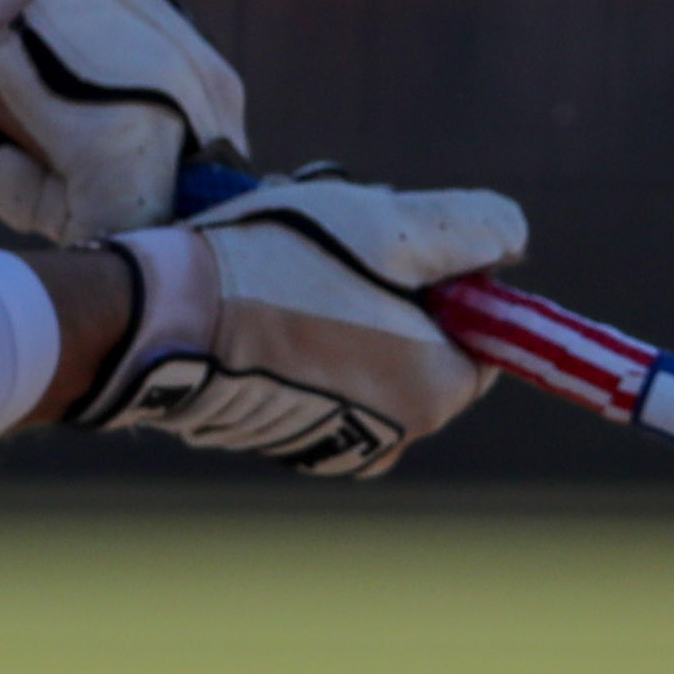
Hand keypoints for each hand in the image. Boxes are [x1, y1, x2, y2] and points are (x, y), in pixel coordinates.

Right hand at [72, 173, 527, 477]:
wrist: (159, 322)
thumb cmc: (278, 267)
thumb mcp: (387, 226)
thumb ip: (470, 229)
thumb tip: (514, 241)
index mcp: (433, 393)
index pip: (479, 334)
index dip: (449, 278)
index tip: (394, 241)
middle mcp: (392, 438)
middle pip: (421, 346)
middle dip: (388, 289)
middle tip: (331, 243)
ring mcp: (330, 448)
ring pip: (366, 359)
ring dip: (343, 309)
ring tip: (285, 266)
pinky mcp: (279, 443)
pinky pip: (316, 382)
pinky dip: (301, 342)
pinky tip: (258, 304)